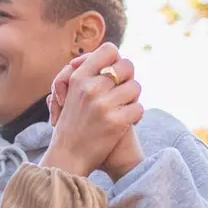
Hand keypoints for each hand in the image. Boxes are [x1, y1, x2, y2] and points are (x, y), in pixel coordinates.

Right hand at [42, 43, 143, 177]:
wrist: (67, 157)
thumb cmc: (70, 125)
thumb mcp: (70, 94)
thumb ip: (87, 76)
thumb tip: (111, 56)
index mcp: (78, 78)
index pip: (109, 50)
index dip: (117, 59)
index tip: (114, 72)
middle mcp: (90, 88)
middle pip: (127, 66)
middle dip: (129, 79)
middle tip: (123, 91)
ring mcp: (103, 105)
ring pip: (136, 87)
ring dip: (133, 98)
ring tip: (124, 108)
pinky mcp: (115, 122)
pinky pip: (139, 108)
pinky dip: (136, 116)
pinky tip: (127, 122)